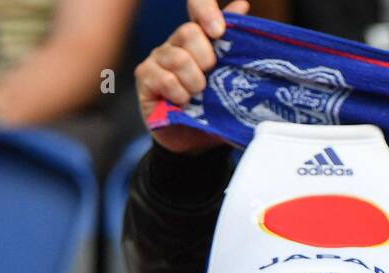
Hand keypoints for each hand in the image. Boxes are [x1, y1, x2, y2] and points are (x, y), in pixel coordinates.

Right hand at [134, 0, 249, 153]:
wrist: (197, 142)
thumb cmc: (214, 108)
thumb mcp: (231, 81)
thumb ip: (235, 45)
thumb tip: (242, 4)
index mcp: (199, 38)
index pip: (197, 6)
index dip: (206, 10)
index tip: (218, 31)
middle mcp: (176, 43)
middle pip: (189, 32)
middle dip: (206, 58)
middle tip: (211, 78)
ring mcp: (158, 58)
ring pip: (178, 57)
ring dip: (194, 81)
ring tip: (199, 95)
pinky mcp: (145, 77)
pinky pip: (163, 78)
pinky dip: (178, 93)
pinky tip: (184, 103)